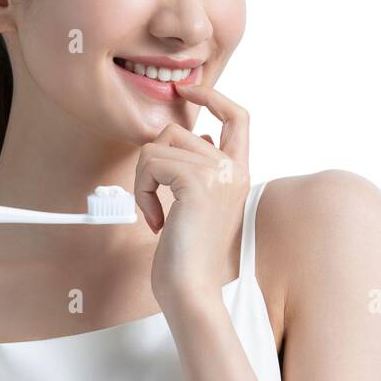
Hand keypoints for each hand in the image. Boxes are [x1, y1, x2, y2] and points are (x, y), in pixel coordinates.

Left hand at [135, 82, 250, 308]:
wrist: (192, 289)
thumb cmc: (188, 257)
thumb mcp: (198, 205)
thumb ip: (199, 170)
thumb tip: (189, 136)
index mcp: (238, 173)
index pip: (237, 117)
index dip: (213, 97)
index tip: (187, 91)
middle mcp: (233, 169)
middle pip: (178, 131)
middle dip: (152, 163)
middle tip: (153, 199)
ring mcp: (218, 173)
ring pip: (158, 146)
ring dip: (144, 180)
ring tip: (156, 213)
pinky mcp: (196, 181)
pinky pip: (151, 163)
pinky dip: (142, 191)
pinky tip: (155, 220)